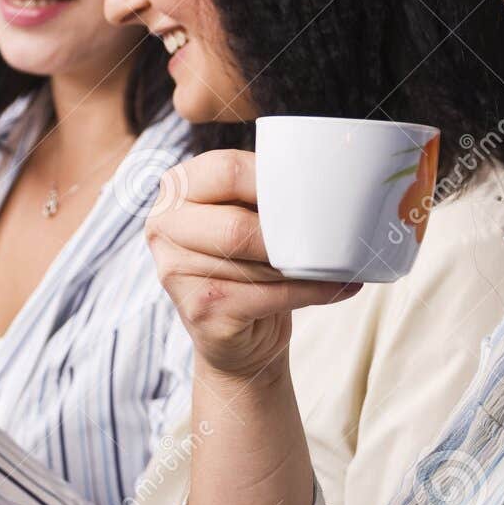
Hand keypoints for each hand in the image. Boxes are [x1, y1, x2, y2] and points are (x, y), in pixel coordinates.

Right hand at [146, 149, 360, 382]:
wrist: (236, 334)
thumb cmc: (246, 260)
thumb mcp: (244, 213)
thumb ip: (262, 193)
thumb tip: (325, 180)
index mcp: (177, 188)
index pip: (226, 170)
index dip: (274, 180)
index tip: (311, 189)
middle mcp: (164, 226)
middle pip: (237, 225)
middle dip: (288, 233)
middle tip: (328, 233)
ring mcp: (176, 272)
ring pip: (257, 263)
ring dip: (304, 265)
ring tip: (336, 260)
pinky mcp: (201, 310)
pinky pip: (269, 295)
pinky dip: (312, 291)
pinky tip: (339, 286)